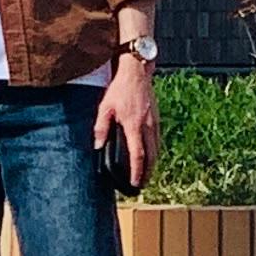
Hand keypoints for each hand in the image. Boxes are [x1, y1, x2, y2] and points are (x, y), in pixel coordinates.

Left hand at [96, 48, 158, 186]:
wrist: (137, 71)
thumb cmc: (120, 88)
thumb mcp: (105, 107)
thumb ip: (101, 127)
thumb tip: (98, 146)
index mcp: (134, 125)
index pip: (138, 155)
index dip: (136, 171)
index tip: (133, 183)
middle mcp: (147, 126)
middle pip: (152, 156)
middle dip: (147, 173)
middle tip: (141, 184)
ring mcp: (154, 122)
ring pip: (157, 149)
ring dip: (153, 164)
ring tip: (146, 174)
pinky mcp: (157, 118)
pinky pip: (157, 140)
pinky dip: (155, 151)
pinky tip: (149, 155)